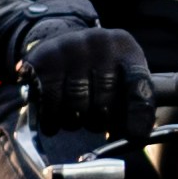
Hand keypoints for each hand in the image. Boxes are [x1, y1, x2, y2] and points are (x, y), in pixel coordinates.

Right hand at [22, 21, 155, 139]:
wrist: (62, 44)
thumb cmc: (99, 69)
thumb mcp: (124, 75)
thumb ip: (135, 102)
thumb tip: (137, 135)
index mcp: (124, 47)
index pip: (136, 84)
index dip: (137, 114)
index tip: (135, 136)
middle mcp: (97, 43)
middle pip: (103, 103)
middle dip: (99, 122)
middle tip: (95, 122)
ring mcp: (67, 49)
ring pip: (74, 108)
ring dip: (74, 123)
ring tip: (74, 116)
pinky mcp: (40, 60)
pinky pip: (48, 105)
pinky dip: (51, 120)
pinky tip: (54, 118)